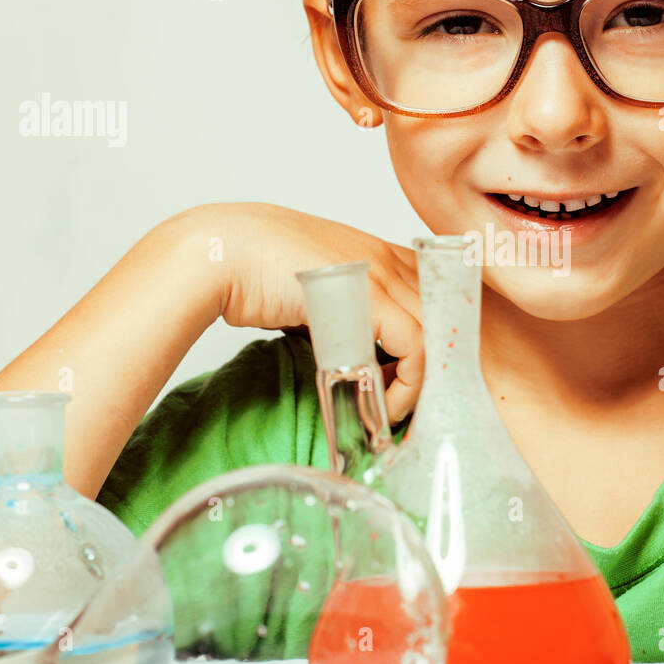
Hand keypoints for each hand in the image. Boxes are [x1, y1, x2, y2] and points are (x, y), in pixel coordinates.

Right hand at [185, 203, 423, 421]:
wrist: (222, 252)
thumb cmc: (254, 272)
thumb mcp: (313, 289)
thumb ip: (340, 314)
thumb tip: (349, 356)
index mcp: (376, 252)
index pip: (431, 294)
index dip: (431, 337)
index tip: (411, 375)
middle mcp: (386, 259)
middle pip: (442, 316)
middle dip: (435, 365)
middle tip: (413, 403)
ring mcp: (381, 276)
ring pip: (435, 334)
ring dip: (423, 381)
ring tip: (397, 410)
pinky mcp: (369, 300)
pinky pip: (414, 347)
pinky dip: (407, 384)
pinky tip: (383, 404)